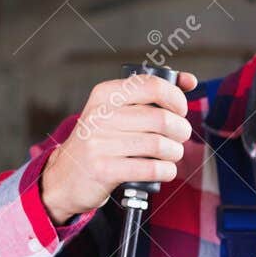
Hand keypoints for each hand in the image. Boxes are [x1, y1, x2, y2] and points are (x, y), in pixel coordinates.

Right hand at [40, 70, 196, 223]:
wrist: (66, 177)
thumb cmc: (101, 141)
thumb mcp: (115, 112)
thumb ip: (150, 95)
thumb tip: (189, 79)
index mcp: (105, 95)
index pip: (152, 85)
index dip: (176, 98)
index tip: (180, 110)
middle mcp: (101, 116)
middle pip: (162, 119)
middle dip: (181, 130)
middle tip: (179, 137)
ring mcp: (100, 143)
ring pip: (160, 145)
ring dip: (175, 153)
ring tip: (170, 155)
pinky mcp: (105, 170)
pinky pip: (152, 169)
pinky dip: (167, 171)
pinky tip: (164, 170)